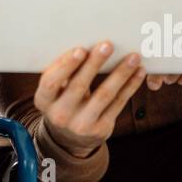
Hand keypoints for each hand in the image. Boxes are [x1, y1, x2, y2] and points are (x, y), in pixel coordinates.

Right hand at [35, 42, 144, 157]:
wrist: (70, 139)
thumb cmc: (62, 101)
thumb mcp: (54, 91)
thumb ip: (63, 73)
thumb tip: (85, 42)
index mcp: (43, 101)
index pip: (51, 82)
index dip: (66, 66)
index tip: (81, 49)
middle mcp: (60, 115)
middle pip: (79, 86)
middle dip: (95, 63)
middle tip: (108, 45)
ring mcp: (81, 125)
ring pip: (104, 95)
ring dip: (120, 73)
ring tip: (132, 57)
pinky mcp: (101, 129)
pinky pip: (118, 103)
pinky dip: (130, 86)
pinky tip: (138, 72)